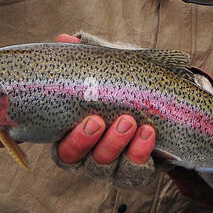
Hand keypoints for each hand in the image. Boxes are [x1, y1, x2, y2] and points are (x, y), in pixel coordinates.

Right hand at [0, 33, 160, 188]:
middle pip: (72, 157)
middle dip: (83, 140)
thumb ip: (88, 56)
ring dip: (115, 143)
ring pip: (103, 165)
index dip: (39, 137)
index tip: (52, 124)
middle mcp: (85, 153)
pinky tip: (148, 133)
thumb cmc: (131, 87)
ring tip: (130, 121)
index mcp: (69, 129)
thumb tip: (63, 39)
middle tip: (97, 120)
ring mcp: (110, 166)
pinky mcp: (136, 173)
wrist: (173, 106)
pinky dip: (140, 151)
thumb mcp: (111, 68)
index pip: (47, 139)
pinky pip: (134, 170)